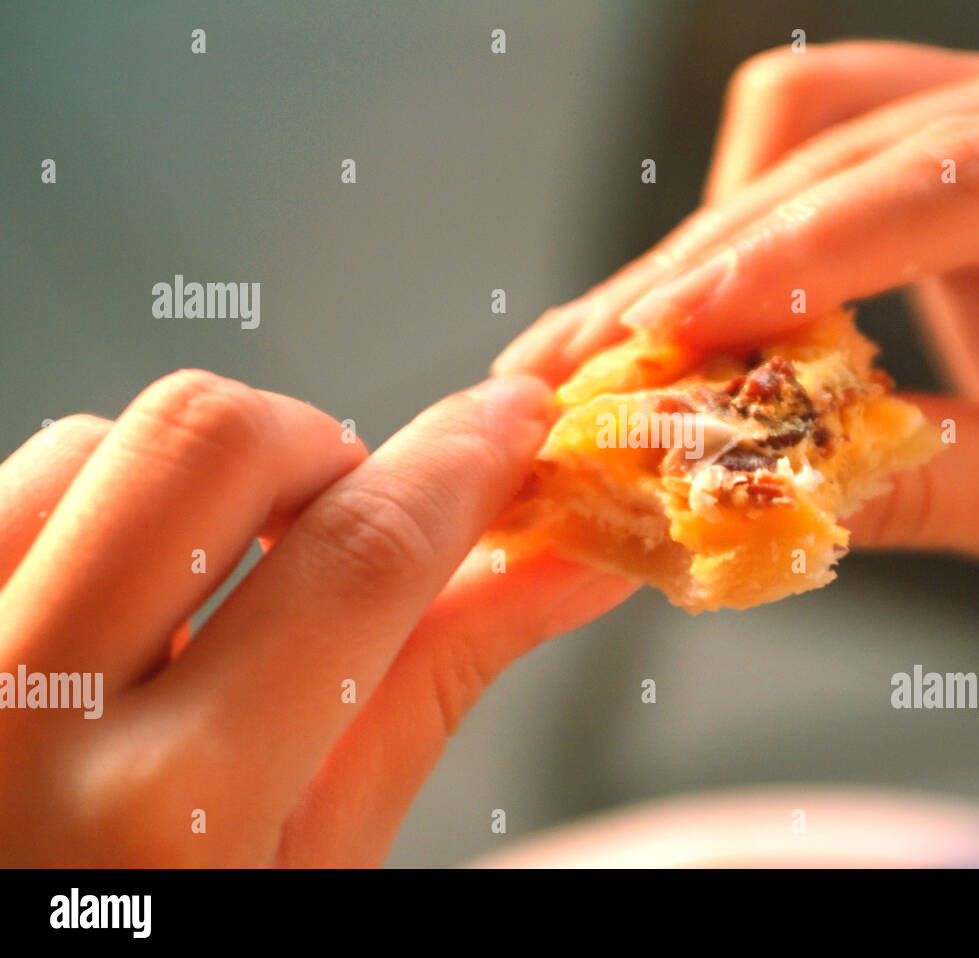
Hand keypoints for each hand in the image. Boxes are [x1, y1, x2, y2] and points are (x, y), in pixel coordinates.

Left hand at [0, 370, 633, 863]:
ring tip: (226, 584)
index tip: (511, 421)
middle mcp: (20, 718)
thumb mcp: (316, 860)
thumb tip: (561, 565)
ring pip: (94, 441)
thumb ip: (432, 686)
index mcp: (167, 813)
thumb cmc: (175, 935)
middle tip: (353, 520)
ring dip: (201, 482)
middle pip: (208, 439)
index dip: (462, 465)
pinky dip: (102, 501)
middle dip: (322, 448)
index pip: (358, 563)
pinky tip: (130, 595)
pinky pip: (15, 485)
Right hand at [494, 23, 978, 703]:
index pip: (947, 185)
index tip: (669, 334)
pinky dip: (736, 243)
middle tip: (597, 370)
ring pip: (806, 138)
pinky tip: (684, 323)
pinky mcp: (959, 154)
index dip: (791, 259)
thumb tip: (748, 481)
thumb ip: (922, 484)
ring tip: (615, 355)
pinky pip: (813, 165)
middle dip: (711, 267)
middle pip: (847, 148)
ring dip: (703, 247)